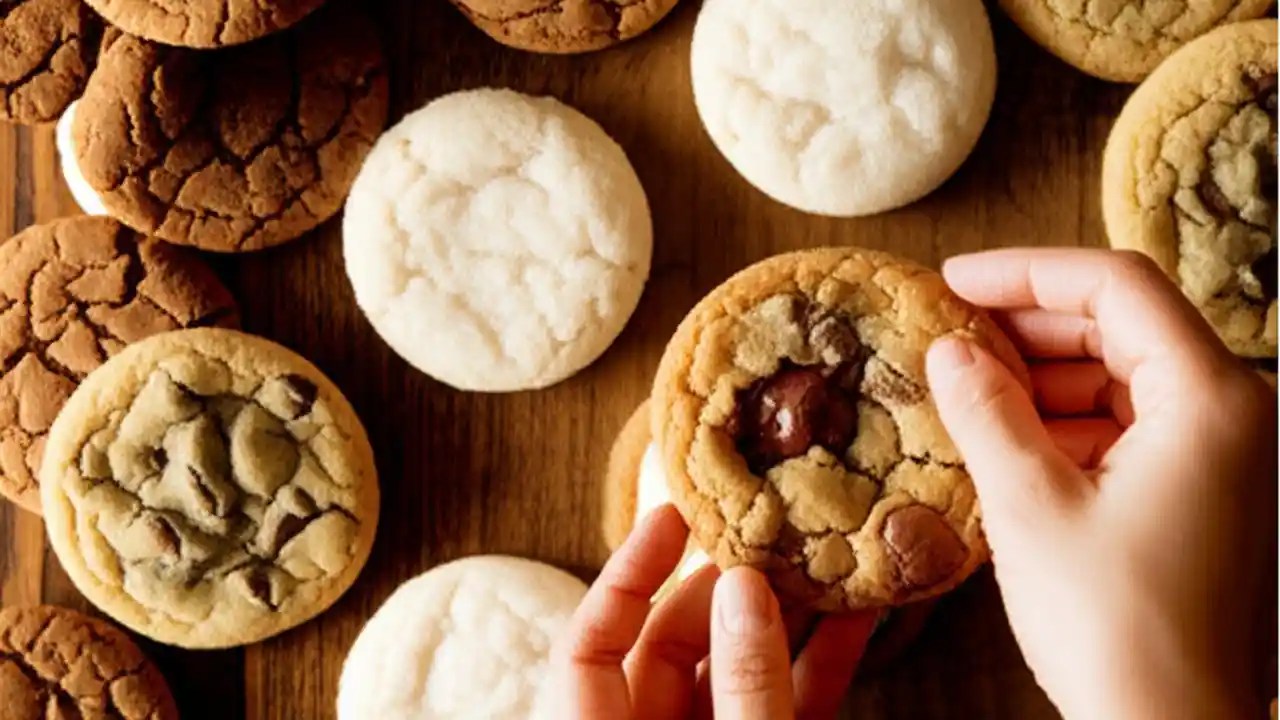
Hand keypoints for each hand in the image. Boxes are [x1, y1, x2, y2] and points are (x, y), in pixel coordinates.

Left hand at [551, 505, 878, 718]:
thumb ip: (744, 685)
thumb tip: (744, 587)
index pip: (589, 647)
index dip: (626, 574)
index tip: (673, 513)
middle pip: (670, 646)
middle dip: (725, 587)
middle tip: (770, 533)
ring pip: (739, 670)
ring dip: (785, 618)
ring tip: (825, 556)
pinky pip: (788, 705)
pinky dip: (820, 664)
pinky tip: (859, 616)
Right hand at [925, 249, 1276, 718]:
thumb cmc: (1116, 626)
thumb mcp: (1029, 505)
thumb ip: (985, 411)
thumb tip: (948, 351)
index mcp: (1210, 399)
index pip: (1116, 286)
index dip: (1025, 272)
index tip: (953, 282)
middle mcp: (1235, 414)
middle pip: (1123, 328)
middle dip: (1029, 330)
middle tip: (949, 340)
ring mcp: (1225, 458)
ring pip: (1123, 380)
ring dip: (1042, 383)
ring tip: (966, 398)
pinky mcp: (1206, 496)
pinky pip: (1131, 430)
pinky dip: (1068, 427)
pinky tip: (1007, 445)